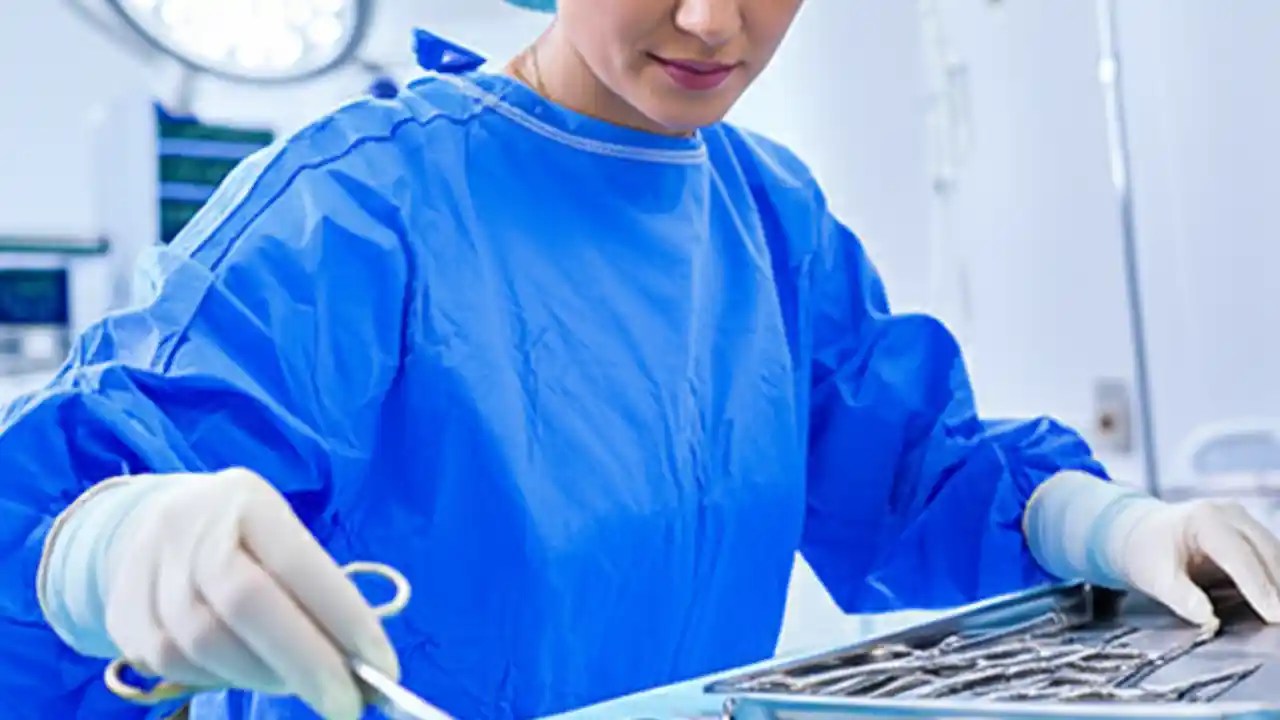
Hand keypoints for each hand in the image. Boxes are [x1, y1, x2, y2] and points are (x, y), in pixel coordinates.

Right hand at [102, 468, 396, 718]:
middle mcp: (190, 528)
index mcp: (246, 501)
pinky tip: (250, 672)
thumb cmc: (244, 538)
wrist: (149, 525)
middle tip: (347, 704)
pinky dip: (223, 678)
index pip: (298, 563)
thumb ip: (314, 586)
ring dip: (265, 676)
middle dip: (306, 664)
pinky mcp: (124, 615)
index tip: (383, 667)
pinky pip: (174, 664)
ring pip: (206, 643)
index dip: (343, 620)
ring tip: (298, 682)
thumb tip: (358, 660)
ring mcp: (147, 570)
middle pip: (247, 604)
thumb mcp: (282, 535)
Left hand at [1108, 499, 1279, 630]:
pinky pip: (1271, 558)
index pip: (1239, 556)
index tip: (1273, 615)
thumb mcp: (1153, 577)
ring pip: (1275, 555)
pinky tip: (1273, 603)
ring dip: (1278, 585)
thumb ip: (1181, 597)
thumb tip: (1210, 619)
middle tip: (1279, 623)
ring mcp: (1245, 521)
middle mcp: (1231, 514)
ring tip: (1276, 615)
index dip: (1258, 587)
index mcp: (1204, 518)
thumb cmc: (1146, 552)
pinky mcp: (1251, 534)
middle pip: (1266, 553)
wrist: (1141, 531)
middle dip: (1276, 589)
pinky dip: (1274, 580)